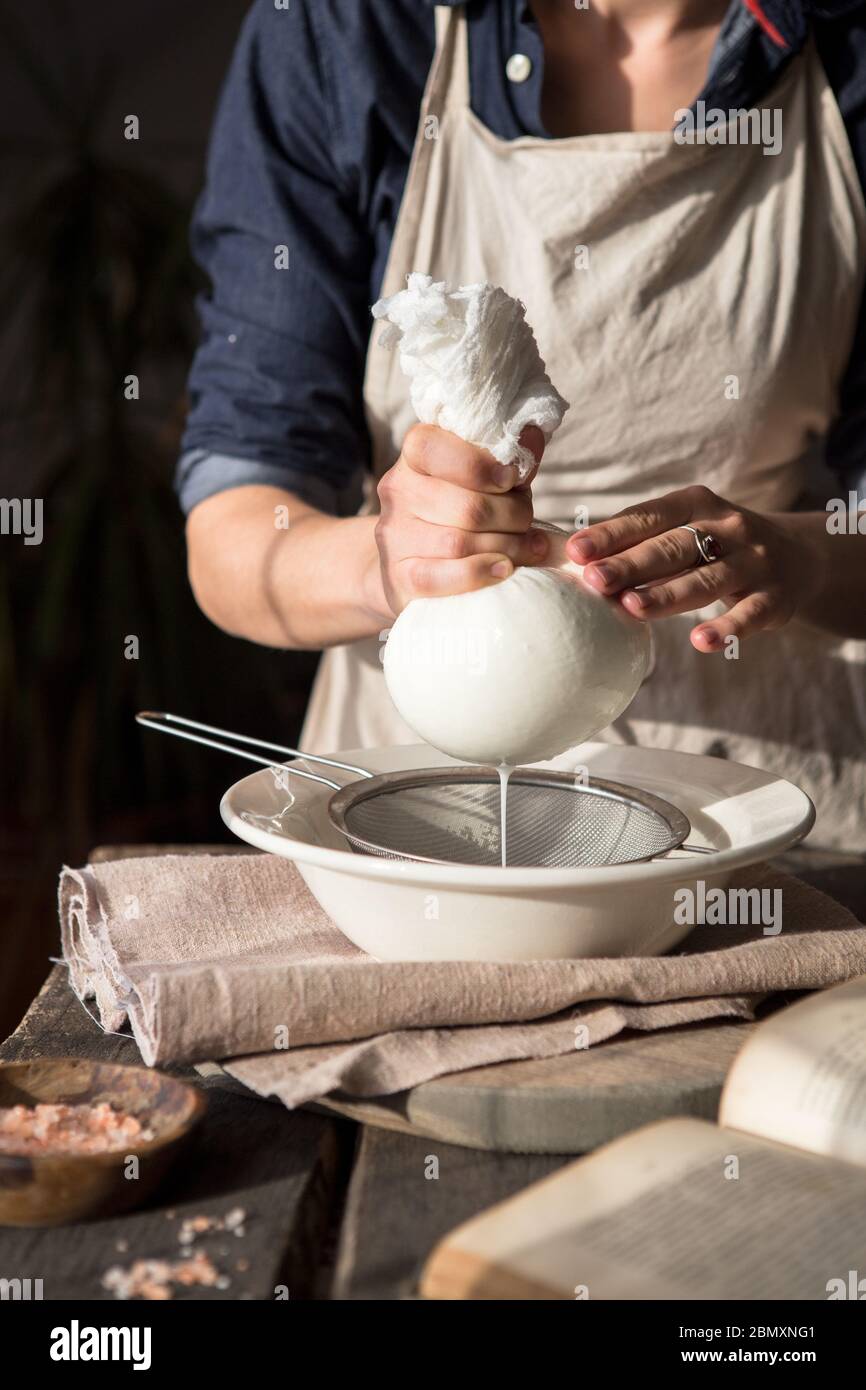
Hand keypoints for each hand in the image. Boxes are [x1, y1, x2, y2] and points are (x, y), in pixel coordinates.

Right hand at [374, 423, 547, 613]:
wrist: (414, 562)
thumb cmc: (460, 511)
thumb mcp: (487, 479)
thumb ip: (510, 461)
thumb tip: (532, 436)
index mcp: (415, 454)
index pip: (434, 447)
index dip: (480, 465)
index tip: (511, 478)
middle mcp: (398, 490)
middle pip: (467, 506)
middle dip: (511, 516)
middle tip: (525, 522)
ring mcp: (395, 534)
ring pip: (460, 543)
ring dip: (506, 548)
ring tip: (526, 548)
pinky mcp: (399, 575)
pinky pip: (442, 577)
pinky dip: (480, 573)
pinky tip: (504, 569)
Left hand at [566, 485, 825, 650]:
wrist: (800, 556)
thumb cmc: (717, 544)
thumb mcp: (685, 528)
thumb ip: (637, 541)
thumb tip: (567, 557)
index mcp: (697, 503)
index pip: (648, 517)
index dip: (612, 534)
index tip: (575, 551)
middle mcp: (728, 527)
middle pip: (673, 548)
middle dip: (631, 564)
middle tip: (594, 581)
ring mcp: (754, 562)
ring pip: (706, 580)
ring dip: (668, 595)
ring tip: (632, 608)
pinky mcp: (775, 599)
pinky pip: (749, 615)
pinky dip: (726, 629)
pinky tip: (701, 642)